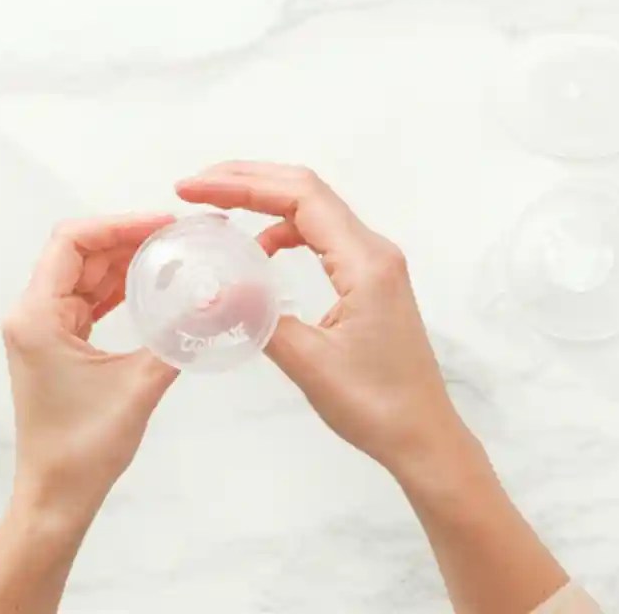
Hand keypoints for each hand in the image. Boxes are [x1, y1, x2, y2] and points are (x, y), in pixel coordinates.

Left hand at [1, 213, 179, 520]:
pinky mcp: (56, 344)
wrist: (56, 496)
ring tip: (173, 253)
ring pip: (85, 274)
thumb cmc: (83, 449)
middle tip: (179, 236)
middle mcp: (31, 315)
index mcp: (36, 316)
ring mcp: (42, 329)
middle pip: (79, 253)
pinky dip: (118, 288)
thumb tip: (219, 300)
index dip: (119, 224)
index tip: (164, 224)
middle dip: (128, 238)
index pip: (72, 242)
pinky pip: (88, 300)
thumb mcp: (138, 385)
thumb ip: (178, 336)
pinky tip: (152, 284)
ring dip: (125, 262)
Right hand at [176, 162, 473, 478]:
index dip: (242, 184)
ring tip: (218, 214)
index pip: (299, 196)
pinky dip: (284, 234)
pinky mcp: (369, 282)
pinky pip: (322, 239)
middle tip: (195, 189)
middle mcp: (374, 251)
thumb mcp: (307, 361)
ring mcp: (374, 265)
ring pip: (313, 212)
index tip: (195, 191)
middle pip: (306, 190)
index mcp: (365, 262)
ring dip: (264, 205)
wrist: (423, 437)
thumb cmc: (376, 405)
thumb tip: (207, 292)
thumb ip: (257, 317)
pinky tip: (257, 254)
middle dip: (248, 180)